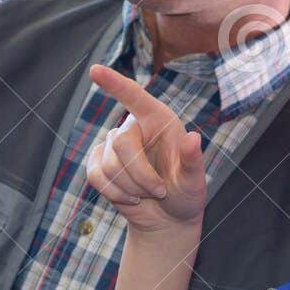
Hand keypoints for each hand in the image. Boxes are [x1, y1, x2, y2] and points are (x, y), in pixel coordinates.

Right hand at [85, 65, 205, 232]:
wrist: (168, 218)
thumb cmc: (186, 194)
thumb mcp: (195, 181)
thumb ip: (193, 161)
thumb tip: (193, 138)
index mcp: (158, 119)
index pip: (133, 96)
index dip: (114, 83)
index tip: (94, 70)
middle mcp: (134, 127)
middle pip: (121, 143)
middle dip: (140, 175)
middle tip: (159, 191)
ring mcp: (114, 145)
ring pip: (109, 165)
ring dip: (130, 188)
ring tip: (148, 194)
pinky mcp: (99, 164)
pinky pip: (96, 177)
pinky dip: (114, 193)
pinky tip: (131, 198)